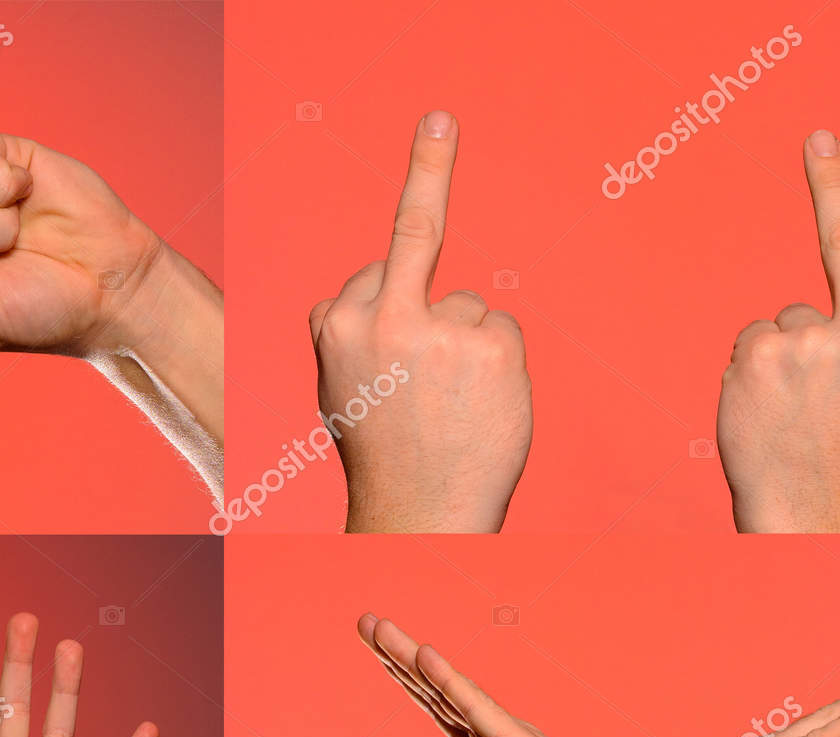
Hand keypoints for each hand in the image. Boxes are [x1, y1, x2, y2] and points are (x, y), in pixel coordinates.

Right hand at [309, 112, 531, 532]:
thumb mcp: (341, 386)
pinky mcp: (490, 344)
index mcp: (337, 322)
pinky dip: (497, 366)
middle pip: (416, 238)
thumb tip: (380, 281)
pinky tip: (479, 406)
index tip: (426, 130)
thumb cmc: (381, 452)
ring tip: (450, 407)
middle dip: (427, 167)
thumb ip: (356, 332)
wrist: (418, 515)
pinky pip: (501, 330)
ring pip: (469, 305)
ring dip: (467, 346)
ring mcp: (439, 327)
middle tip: (438, 117)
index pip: (376, 270)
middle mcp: (382, 315)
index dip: (394, 272)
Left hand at [717, 130, 839, 532]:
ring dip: (785, 354)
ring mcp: (808, 339)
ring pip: (787, 318)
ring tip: (793, 411)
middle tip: (819, 137)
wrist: (812, 517)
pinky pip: (751, 339)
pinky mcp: (757, 353)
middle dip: (833, 183)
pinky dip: (753, 369)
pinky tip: (765, 408)